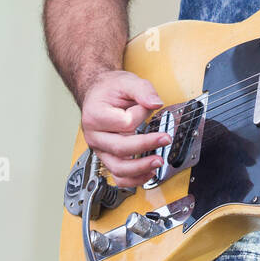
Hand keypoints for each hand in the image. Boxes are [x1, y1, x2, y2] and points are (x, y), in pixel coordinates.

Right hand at [79, 70, 170, 187]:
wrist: (98, 95)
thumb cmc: (110, 90)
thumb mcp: (126, 81)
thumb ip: (143, 90)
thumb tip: (156, 103)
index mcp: (95, 115)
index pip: (124, 123)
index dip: (140, 114)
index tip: (146, 107)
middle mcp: (94, 136)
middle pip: (120, 148)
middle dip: (145, 145)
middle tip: (165, 139)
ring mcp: (100, 149)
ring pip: (118, 168)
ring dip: (140, 168)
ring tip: (158, 162)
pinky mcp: (107, 157)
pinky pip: (118, 176)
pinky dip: (133, 179)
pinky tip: (148, 173)